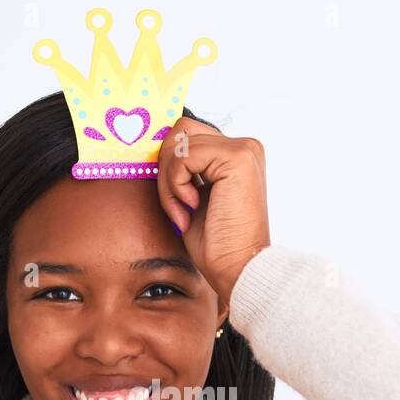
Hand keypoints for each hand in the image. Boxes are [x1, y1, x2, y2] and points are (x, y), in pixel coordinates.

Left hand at [155, 117, 271, 303]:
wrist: (237, 268)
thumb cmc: (216, 243)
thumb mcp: (191, 196)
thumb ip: (182, 169)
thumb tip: (154, 148)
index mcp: (236, 154)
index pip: (187, 135)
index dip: (170, 164)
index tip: (174, 199)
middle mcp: (244, 147)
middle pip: (181, 130)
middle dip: (166, 168)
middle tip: (175, 205)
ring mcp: (243, 149)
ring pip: (178, 143)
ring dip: (169, 182)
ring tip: (182, 211)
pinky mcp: (236, 158)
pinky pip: (183, 156)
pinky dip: (176, 184)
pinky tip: (191, 207)